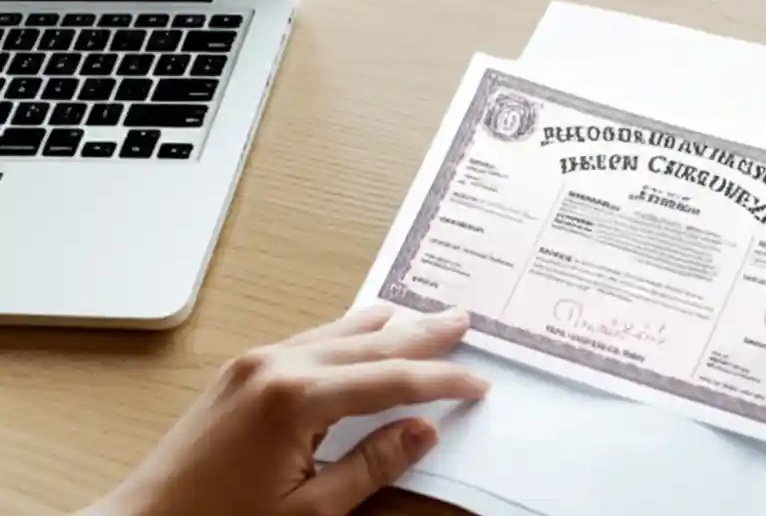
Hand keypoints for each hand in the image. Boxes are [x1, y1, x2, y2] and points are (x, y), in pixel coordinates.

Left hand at [81, 305, 488, 515]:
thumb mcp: (309, 512)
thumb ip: (371, 466)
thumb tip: (422, 430)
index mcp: (297, 400)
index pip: (390, 381)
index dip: (440, 380)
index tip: (477, 383)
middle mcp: (277, 367)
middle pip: (370, 343)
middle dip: (422, 334)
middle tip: (463, 320)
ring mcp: (256, 363)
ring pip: (339, 332)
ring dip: (387, 327)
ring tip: (424, 316)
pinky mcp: (242, 370)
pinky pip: (310, 338)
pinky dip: (348, 332)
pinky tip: (364, 328)